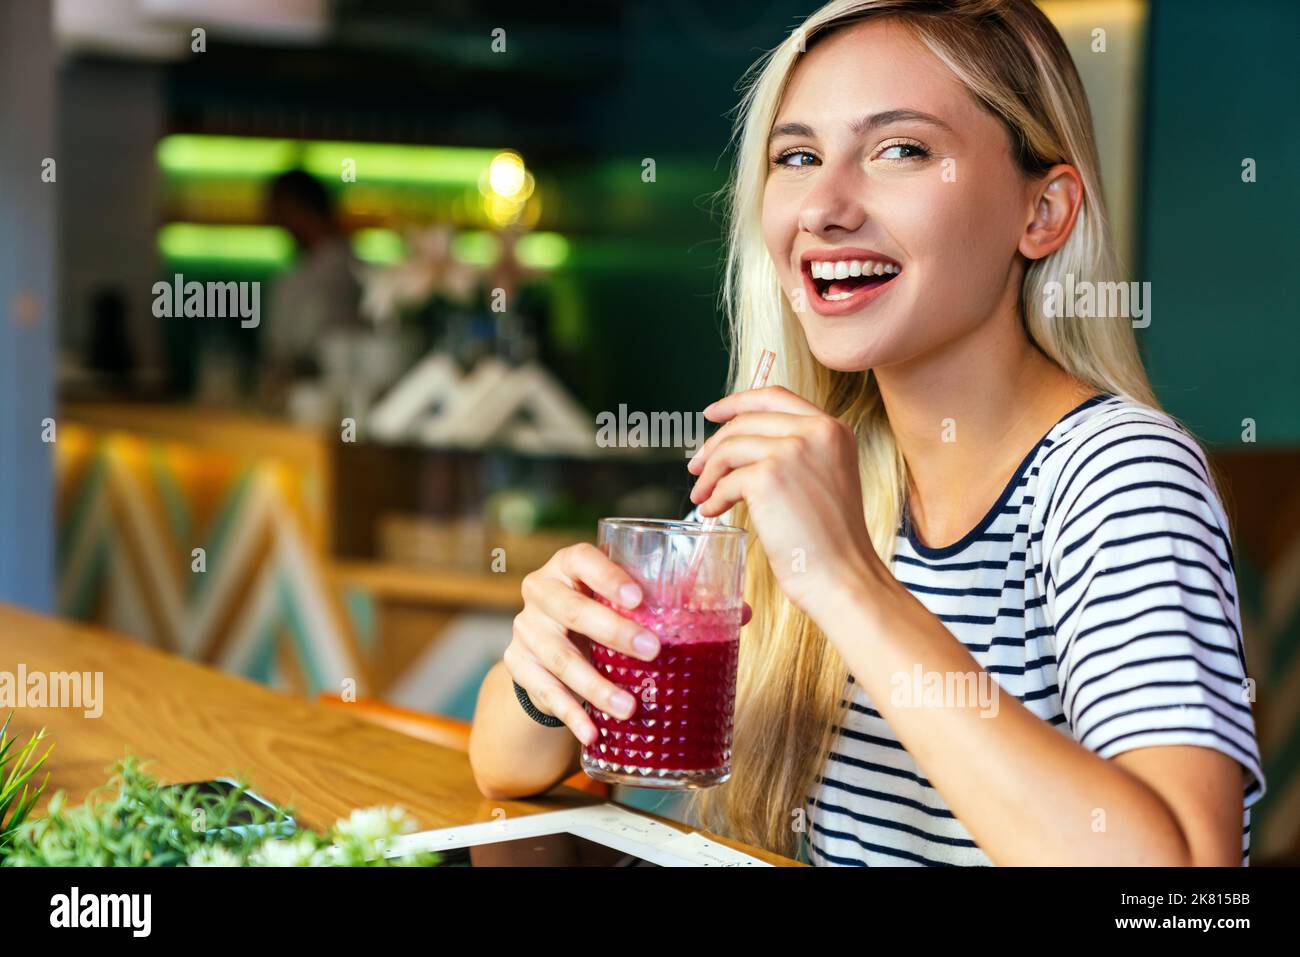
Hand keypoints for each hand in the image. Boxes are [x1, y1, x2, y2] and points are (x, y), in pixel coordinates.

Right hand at [506, 543, 751, 744]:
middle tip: (652, 652)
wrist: (548, 640)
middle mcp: (542, 591)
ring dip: (595, 686)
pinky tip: (593, 732)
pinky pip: (544, 692)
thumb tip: (741, 614)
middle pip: (571, 610)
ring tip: (629, 708)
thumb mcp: (627, 600)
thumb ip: (678, 603)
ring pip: (559, 657)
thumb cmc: (601, 610)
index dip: (608, 576)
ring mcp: (526, 629)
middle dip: (613, 632)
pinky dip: (571, 714)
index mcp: (570, 565)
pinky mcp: (518, 665)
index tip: (637, 598)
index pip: (583, 559)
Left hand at [686, 385, 882, 618]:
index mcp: (832, 429)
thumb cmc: (832, 541)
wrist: (843, 576)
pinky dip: (713, 497)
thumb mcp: (825, 478)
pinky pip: (726, 481)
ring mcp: (792, 451)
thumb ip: (797, 453)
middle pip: (746, 421)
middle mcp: (815, 431)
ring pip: (730, 449)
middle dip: (714, 443)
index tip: (711, 414)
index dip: (737, 402)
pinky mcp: (768, 477)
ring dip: (709, 474)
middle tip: (696, 466)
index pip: (775, 397)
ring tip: (702, 496)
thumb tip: (741, 445)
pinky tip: (714, 512)